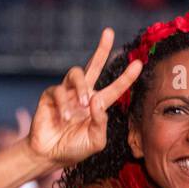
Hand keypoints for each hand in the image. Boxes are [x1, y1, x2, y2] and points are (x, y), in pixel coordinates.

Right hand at [25, 28, 142, 168]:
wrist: (50, 155)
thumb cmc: (74, 149)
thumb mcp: (95, 142)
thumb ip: (101, 124)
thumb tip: (97, 100)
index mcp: (98, 105)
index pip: (115, 88)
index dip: (127, 77)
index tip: (139, 63)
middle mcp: (84, 95)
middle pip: (94, 65)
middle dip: (102, 49)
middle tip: (109, 32)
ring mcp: (67, 93)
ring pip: (76, 73)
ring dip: (82, 88)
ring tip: (83, 104)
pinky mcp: (51, 96)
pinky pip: (58, 91)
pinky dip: (63, 105)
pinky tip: (64, 118)